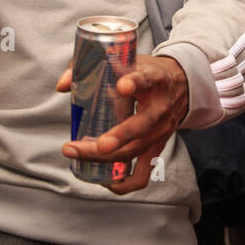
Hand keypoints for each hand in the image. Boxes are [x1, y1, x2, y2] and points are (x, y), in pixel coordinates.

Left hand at [56, 55, 189, 194]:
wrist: (182, 85)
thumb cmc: (147, 73)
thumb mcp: (127, 61)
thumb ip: (92, 68)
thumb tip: (62, 86)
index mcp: (153, 81)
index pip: (146, 80)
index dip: (134, 83)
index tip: (122, 86)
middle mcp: (158, 109)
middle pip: (138, 127)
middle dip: (115, 138)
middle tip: (87, 144)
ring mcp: (159, 133)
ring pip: (133, 152)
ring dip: (104, 159)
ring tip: (77, 154)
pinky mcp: (156, 149)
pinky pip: (142, 175)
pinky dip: (123, 183)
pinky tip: (103, 180)